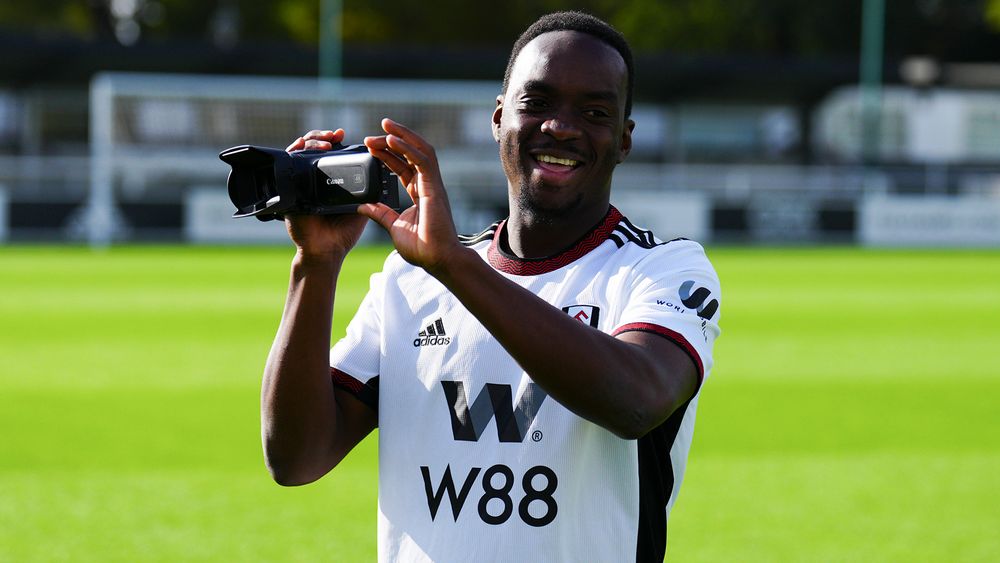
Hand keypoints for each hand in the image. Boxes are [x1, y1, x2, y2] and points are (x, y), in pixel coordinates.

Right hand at [283, 129, 367, 259]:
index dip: (334, 140)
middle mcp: (313, 179)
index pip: (329, 152)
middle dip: (322, 136)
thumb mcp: (362, 207)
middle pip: (313, 146)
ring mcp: (299, 182)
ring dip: (312, 141)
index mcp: (329, 181)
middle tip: (334, 136)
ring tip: (325, 142)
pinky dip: (297, 152)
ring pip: (300, 150)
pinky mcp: (289, 188)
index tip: (342, 135)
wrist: (326, 251)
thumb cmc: (344, 233)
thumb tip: (382, 169)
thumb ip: (368, 190)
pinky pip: (289, 164)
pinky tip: (307, 148)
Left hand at [359, 119, 465, 274]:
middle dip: (394, 140)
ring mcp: (433, 185)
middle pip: (412, 154)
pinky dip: (408, 148)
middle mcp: (428, 185)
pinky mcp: (434, 188)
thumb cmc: (422, 248)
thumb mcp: (394, 226)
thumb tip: (362, 206)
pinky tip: (392, 140)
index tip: (371, 146)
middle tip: (374, 131)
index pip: (403, 166)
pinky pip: (422, 161)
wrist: (437, 259)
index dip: (388, 155)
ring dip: (402, 136)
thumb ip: (380, 214)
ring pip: (420, 150)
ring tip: (385, 125)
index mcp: (419, 193)